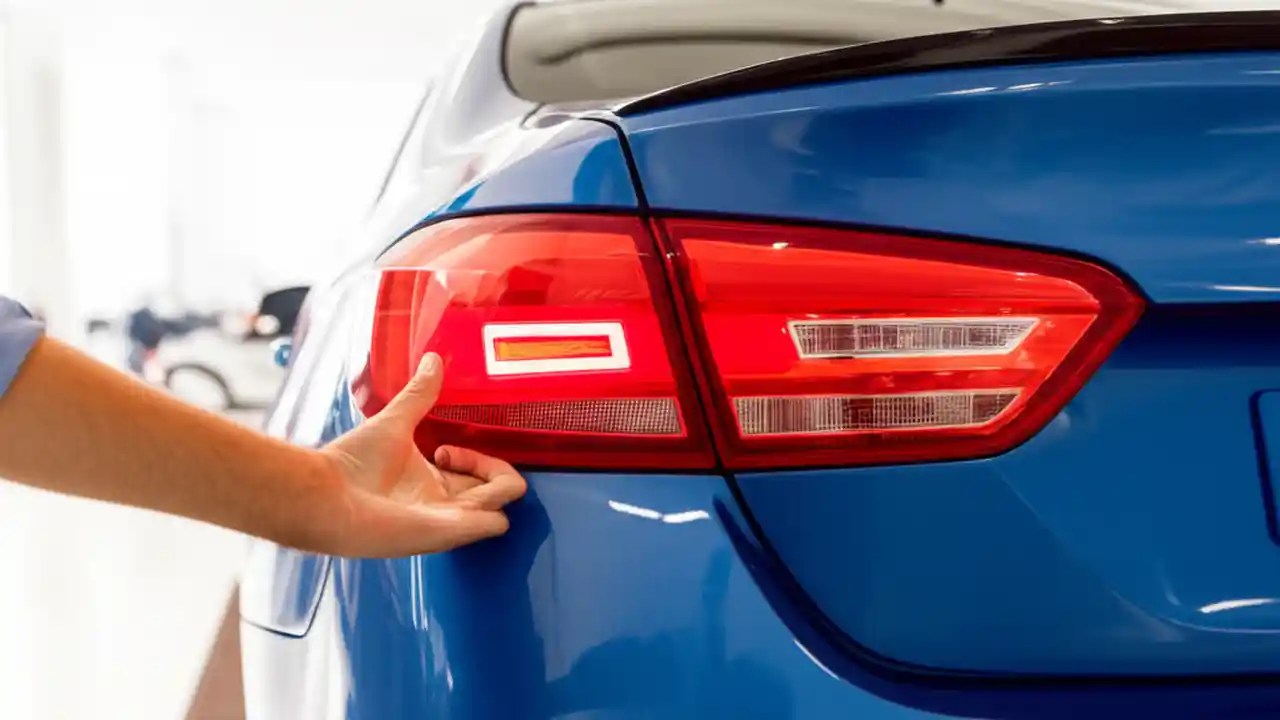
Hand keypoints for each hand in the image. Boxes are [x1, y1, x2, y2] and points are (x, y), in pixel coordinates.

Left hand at [312, 352, 526, 556]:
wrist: (325, 494)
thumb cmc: (351, 467)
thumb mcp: (395, 422)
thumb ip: (419, 395)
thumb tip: (434, 360)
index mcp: (438, 487)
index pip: (485, 478)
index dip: (480, 458)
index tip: (443, 447)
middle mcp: (447, 508)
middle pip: (502, 494)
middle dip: (494, 469)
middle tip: (450, 455)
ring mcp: (449, 524)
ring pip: (503, 511)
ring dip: (493, 485)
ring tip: (449, 470)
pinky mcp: (446, 533)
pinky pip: (492, 525)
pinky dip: (488, 508)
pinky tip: (452, 493)